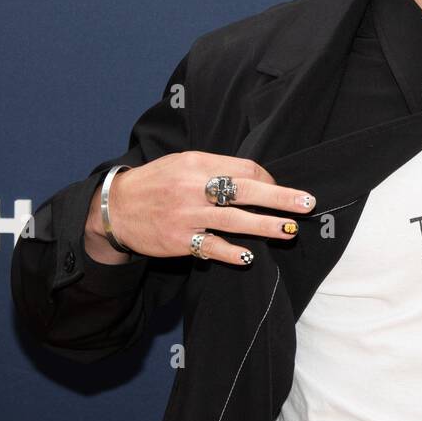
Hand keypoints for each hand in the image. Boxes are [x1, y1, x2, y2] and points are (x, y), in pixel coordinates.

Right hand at [85, 151, 315, 265]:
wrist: (115, 207)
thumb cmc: (157, 183)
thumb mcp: (183, 164)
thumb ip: (216, 168)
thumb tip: (257, 177)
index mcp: (197, 164)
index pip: (244, 168)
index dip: (267, 180)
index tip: (281, 190)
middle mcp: (193, 187)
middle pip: (245, 190)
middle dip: (280, 198)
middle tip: (307, 203)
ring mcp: (187, 215)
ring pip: (233, 220)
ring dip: (265, 226)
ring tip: (290, 231)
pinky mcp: (178, 240)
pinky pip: (210, 247)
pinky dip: (230, 252)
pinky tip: (249, 256)